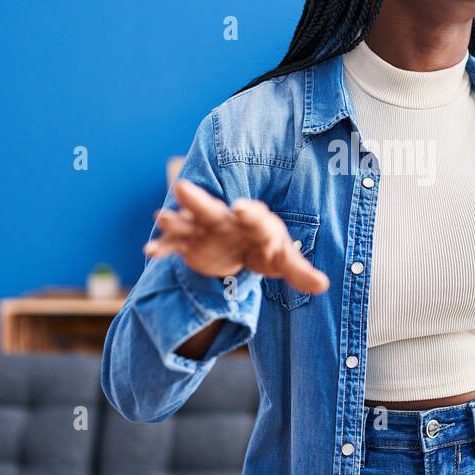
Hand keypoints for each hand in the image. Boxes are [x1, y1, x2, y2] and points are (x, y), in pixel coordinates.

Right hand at [144, 178, 329, 294]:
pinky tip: (150, 252)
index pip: (254, 217)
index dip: (250, 213)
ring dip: (174, 221)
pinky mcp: (189, 243)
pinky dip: (163, 248)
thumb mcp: (283, 261)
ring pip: (188, 222)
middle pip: (212, 209)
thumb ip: (300, 272)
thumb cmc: (267, 249)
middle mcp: (227, 220)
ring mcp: (205, 230)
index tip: (243, 208)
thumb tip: (323, 285)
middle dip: (198, 201)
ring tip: (160, 218)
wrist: (242, 247)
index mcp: (255, 222)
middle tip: (182, 189)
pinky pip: (174, 244)